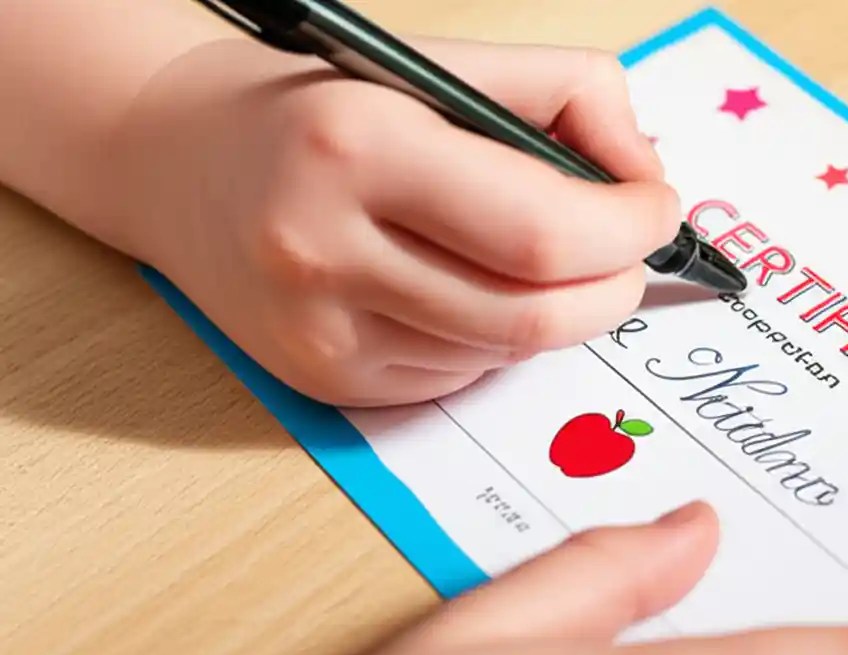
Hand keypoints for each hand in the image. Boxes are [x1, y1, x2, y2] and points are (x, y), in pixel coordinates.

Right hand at [110, 37, 676, 405]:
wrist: (175, 162)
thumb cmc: (319, 105)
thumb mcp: (436, 62)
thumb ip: (565, 97)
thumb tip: (643, 176)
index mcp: (358, 148)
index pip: (544, 230)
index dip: (629, 228)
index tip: (654, 207)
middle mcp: (327, 251)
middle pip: (537, 317)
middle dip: (615, 287)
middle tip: (628, 252)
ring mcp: (322, 333)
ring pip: (506, 355)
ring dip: (561, 314)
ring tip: (548, 259)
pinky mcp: (326, 382)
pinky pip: (460, 378)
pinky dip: (497, 339)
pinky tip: (472, 288)